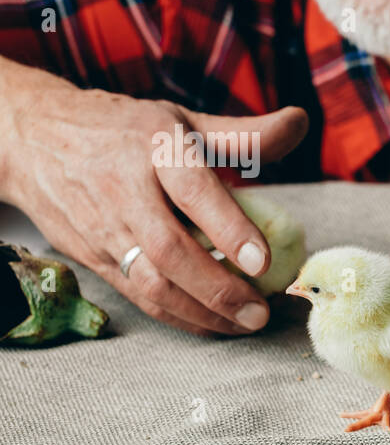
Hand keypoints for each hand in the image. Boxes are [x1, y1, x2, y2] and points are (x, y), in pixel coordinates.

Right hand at [1, 67, 307, 334]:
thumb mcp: (181, 120)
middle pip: (170, 250)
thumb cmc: (124, 130)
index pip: (193, 190)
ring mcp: (104, 227)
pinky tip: (212, 324)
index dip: (229, 228)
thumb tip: (300, 122)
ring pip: (151, 283)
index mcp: (154, 147)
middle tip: (260, 312)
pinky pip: (136, 295)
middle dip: (219, 289)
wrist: (32, 139)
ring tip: (245, 324)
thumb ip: (244, 133)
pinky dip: (177, 317)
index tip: (263, 262)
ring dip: (201, 312)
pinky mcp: (91, 256)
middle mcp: (125, 189)